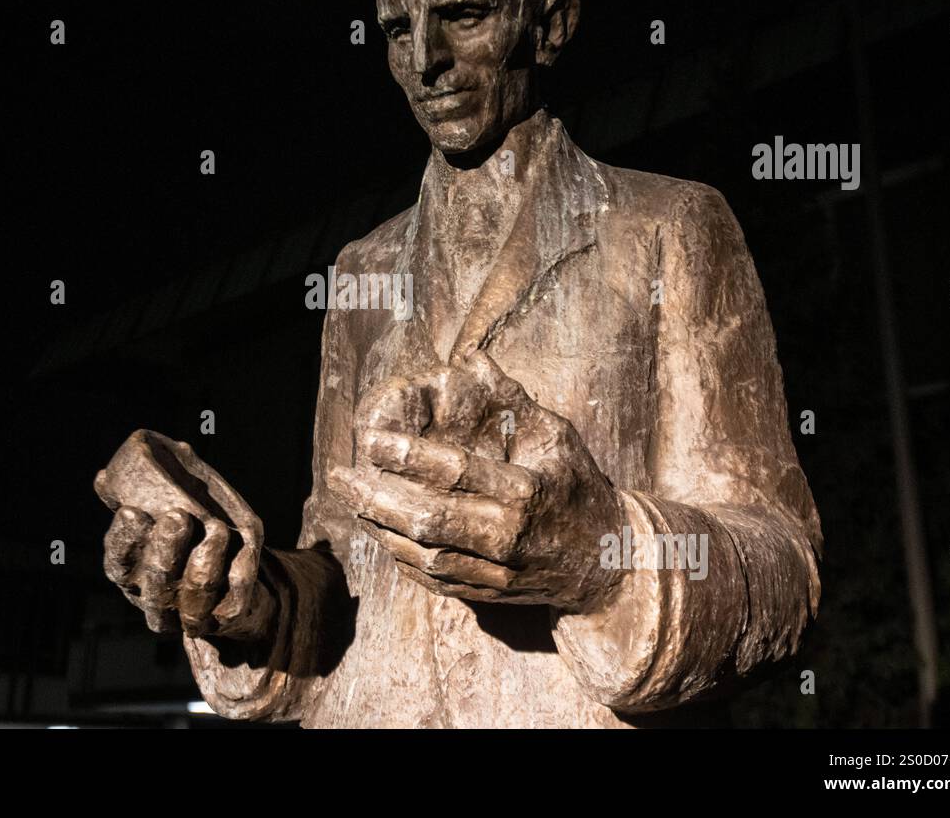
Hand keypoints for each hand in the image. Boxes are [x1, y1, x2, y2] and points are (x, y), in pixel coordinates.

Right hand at [94, 431, 275, 638]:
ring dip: (206, 559)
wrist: (229, 588)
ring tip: (218, 528)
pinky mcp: (223, 620)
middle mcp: (156, 599)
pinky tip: (247, 552)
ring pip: (195, 593)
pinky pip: (232, 603)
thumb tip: (105, 476)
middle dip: (166, 549)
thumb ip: (138, 501)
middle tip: (178, 516)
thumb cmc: (186, 544)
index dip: (124, 540)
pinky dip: (240, 576)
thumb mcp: (159, 523)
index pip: (119, 563)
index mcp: (133, 575)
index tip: (132, 511)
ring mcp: (188, 615)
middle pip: (157, 581)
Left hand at [329, 351, 621, 610]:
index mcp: (526, 491)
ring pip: (423, 553)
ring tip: (350, 498)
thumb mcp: (557, 436)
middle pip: (427, 519)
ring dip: (379, 527)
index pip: (454, 471)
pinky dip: (400, 556)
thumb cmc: (579, 486)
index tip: (370, 437)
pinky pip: (432, 578)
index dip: (406, 454)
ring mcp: (497, 571)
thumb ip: (511, 399)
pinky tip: (378, 532)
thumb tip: (471, 356)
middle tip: (340, 473)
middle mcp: (508, 535)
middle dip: (376, 495)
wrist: (609, 562)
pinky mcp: (488, 593)